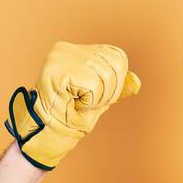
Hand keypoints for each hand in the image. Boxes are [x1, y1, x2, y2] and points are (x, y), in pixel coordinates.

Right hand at [6, 41, 141, 169]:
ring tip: (77, 102)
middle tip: (86, 102)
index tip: (95, 96)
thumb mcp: (99, 100)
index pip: (117, 56)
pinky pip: (93, 85)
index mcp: (75, 51)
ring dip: (98, 99)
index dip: (117, 82)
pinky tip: (72, 103)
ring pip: (105, 76)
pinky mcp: (57, 70)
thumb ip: (116, 88)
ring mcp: (59, 57)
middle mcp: (66, 49)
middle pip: (114, 66)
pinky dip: (89, 101)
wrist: (45, 133)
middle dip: (109, 93)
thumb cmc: (69, 117)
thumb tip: (136, 81)